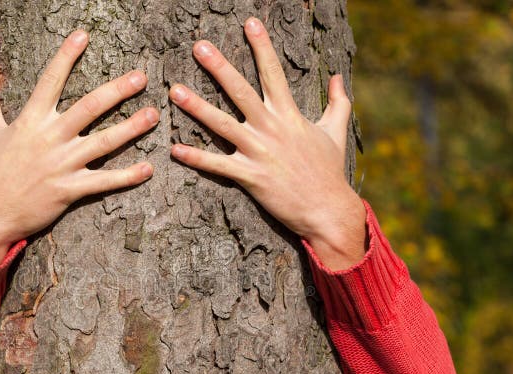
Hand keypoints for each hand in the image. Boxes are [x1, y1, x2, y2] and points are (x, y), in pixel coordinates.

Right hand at [0, 29, 159, 266]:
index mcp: (30, 120)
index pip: (51, 80)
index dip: (66, 56)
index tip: (83, 36)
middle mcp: (50, 138)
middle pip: (90, 107)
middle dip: (117, 90)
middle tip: (141, 78)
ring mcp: (62, 165)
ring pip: (104, 142)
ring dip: (132, 128)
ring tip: (153, 115)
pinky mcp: (69, 190)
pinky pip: (104, 181)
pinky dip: (127, 176)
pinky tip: (148, 169)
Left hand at [168, 17, 365, 269]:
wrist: (328, 210)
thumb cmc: (330, 172)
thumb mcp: (336, 132)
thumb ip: (337, 102)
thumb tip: (337, 77)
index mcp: (290, 115)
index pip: (273, 73)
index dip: (262, 46)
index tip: (249, 23)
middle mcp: (272, 129)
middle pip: (241, 92)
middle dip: (220, 67)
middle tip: (199, 46)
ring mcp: (259, 153)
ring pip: (223, 125)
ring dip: (198, 108)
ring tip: (175, 91)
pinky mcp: (251, 177)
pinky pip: (218, 166)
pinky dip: (196, 158)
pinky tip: (175, 149)